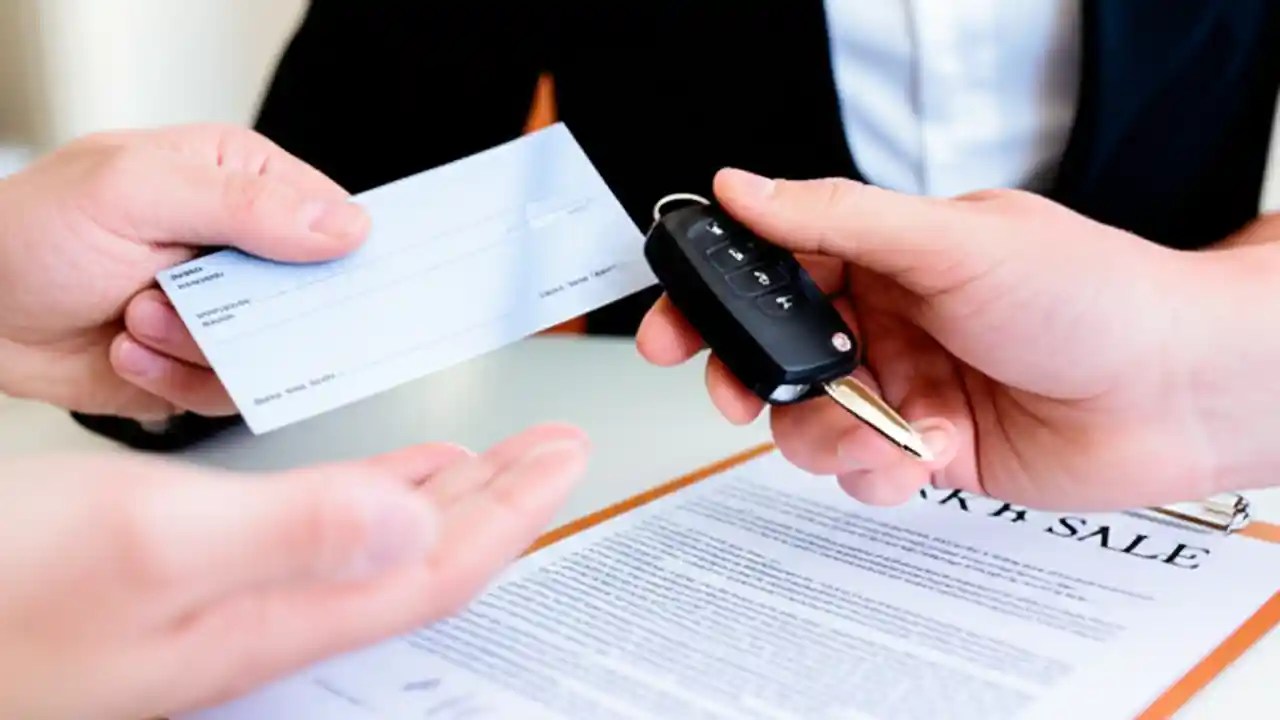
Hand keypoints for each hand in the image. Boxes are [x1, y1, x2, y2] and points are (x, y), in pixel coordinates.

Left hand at [0, 124, 368, 420]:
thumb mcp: (137, 193)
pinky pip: (227, 391)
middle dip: (258, 313)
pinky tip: (129, 348)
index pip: (329, 216)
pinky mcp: (199, 364)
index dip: (344, 253)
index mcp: (237, 181)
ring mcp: (222, 311)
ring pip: (272, 352)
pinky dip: (173, 379)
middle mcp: (238, 248)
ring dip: (199, 347)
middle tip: (211, 307)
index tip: (342, 283)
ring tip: (137, 316)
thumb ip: (246, 205)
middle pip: (312, 295)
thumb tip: (345, 225)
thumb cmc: (29, 233)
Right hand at [0, 424, 587, 719]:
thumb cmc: (4, 592)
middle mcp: (269, 613)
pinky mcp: (198, 574)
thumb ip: (287, 533)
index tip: (568, 460)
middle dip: (502, 502)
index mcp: (276, 612)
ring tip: (497, 463)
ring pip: (378, 545)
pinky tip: (384, 478)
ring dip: (447, 499)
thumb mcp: (149, 543)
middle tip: (558, 451)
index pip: (435, 568)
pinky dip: (372, 496)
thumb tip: (407, 525)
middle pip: (423, 559)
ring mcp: (235, 597)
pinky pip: (323, 534)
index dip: (514, 512)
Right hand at [638, 168, 1251, 510]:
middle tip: (742, 394)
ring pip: (809, 424)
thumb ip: (836, 218)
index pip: (770, 267)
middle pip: (774, 356)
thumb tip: (743, 188)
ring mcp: (903, 386)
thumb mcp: (951, 240)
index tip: (673, 329)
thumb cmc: (1090, 295)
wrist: (1176, 392)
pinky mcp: (925, 449)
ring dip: (830, 435)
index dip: (712, 300)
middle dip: (752, 383)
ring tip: (883, 426)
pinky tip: (931, 453)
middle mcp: (885, 319)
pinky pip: (861, 471)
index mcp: (885, 254)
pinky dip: (882, 471)